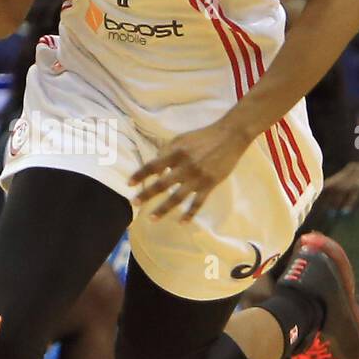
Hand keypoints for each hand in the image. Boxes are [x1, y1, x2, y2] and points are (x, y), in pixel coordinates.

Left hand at [129, 118, 252, 222]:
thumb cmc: (202, 137)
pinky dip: (189, 213)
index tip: (129, 184)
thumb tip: (155, 167)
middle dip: (146, 194)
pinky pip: (197, 203)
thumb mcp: (181, 139)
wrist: (229, 137)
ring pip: (177, 197)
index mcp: (176, 153)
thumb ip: (167, 151)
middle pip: (162, 184)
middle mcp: (185, 166)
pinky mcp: (209, 184)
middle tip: (134, 203)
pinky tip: (181, 222)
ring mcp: (197, 178)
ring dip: (163, 209)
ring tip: (151, 218)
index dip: (140, 175)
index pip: (153, 166)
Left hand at [320, 160, 358, 214]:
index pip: (335, 181)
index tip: (318, 202)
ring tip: (344, 213)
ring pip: (358, 191)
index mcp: (350, 169)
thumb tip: (323, 193)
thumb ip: (340, 182)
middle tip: (331, 214)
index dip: (326, 191)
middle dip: (336, 201)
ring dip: (350, 202)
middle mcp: (358, 172)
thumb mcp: (353, 174)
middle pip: (344, 187)